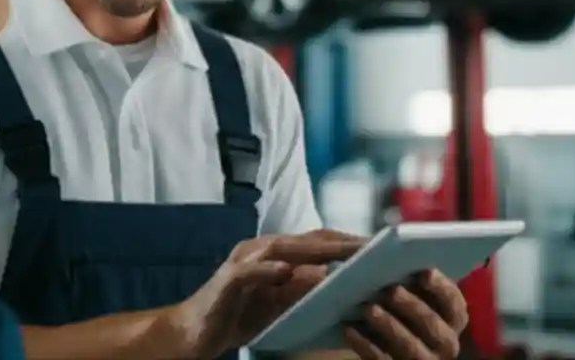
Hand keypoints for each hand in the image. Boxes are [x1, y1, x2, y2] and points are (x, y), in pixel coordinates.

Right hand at [160, 229, 364, 358]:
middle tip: (378, 247)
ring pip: (284, 249)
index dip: (350, 242)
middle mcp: (261, 250)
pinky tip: (289, 272)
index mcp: (276, 254)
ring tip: (347, 254)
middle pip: (309, 239)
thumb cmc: (237, 317)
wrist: (190, 333)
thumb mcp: (280, 306)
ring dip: (317, 251)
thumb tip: (339, 281)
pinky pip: (250, 272)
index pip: (320, 242)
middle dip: (344, 242)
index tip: (384, 247)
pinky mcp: (227, 281)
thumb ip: (304, 291)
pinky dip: (269, 270)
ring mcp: (243, 261)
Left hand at [343, 270, 469, 359]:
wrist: (391, 343)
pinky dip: (365, 344)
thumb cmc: (402, 309)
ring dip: (388, 325)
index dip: (441, 287)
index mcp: (452, 319)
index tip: (424, 272)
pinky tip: (349, 328)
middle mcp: (446, 343)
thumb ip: (408, 279)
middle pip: (432, 324)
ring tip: (367, 308)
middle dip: (411, 306)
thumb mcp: (412, 294)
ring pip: (410, 347)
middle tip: (390, 289)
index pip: (455, 303)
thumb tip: (385, 253)